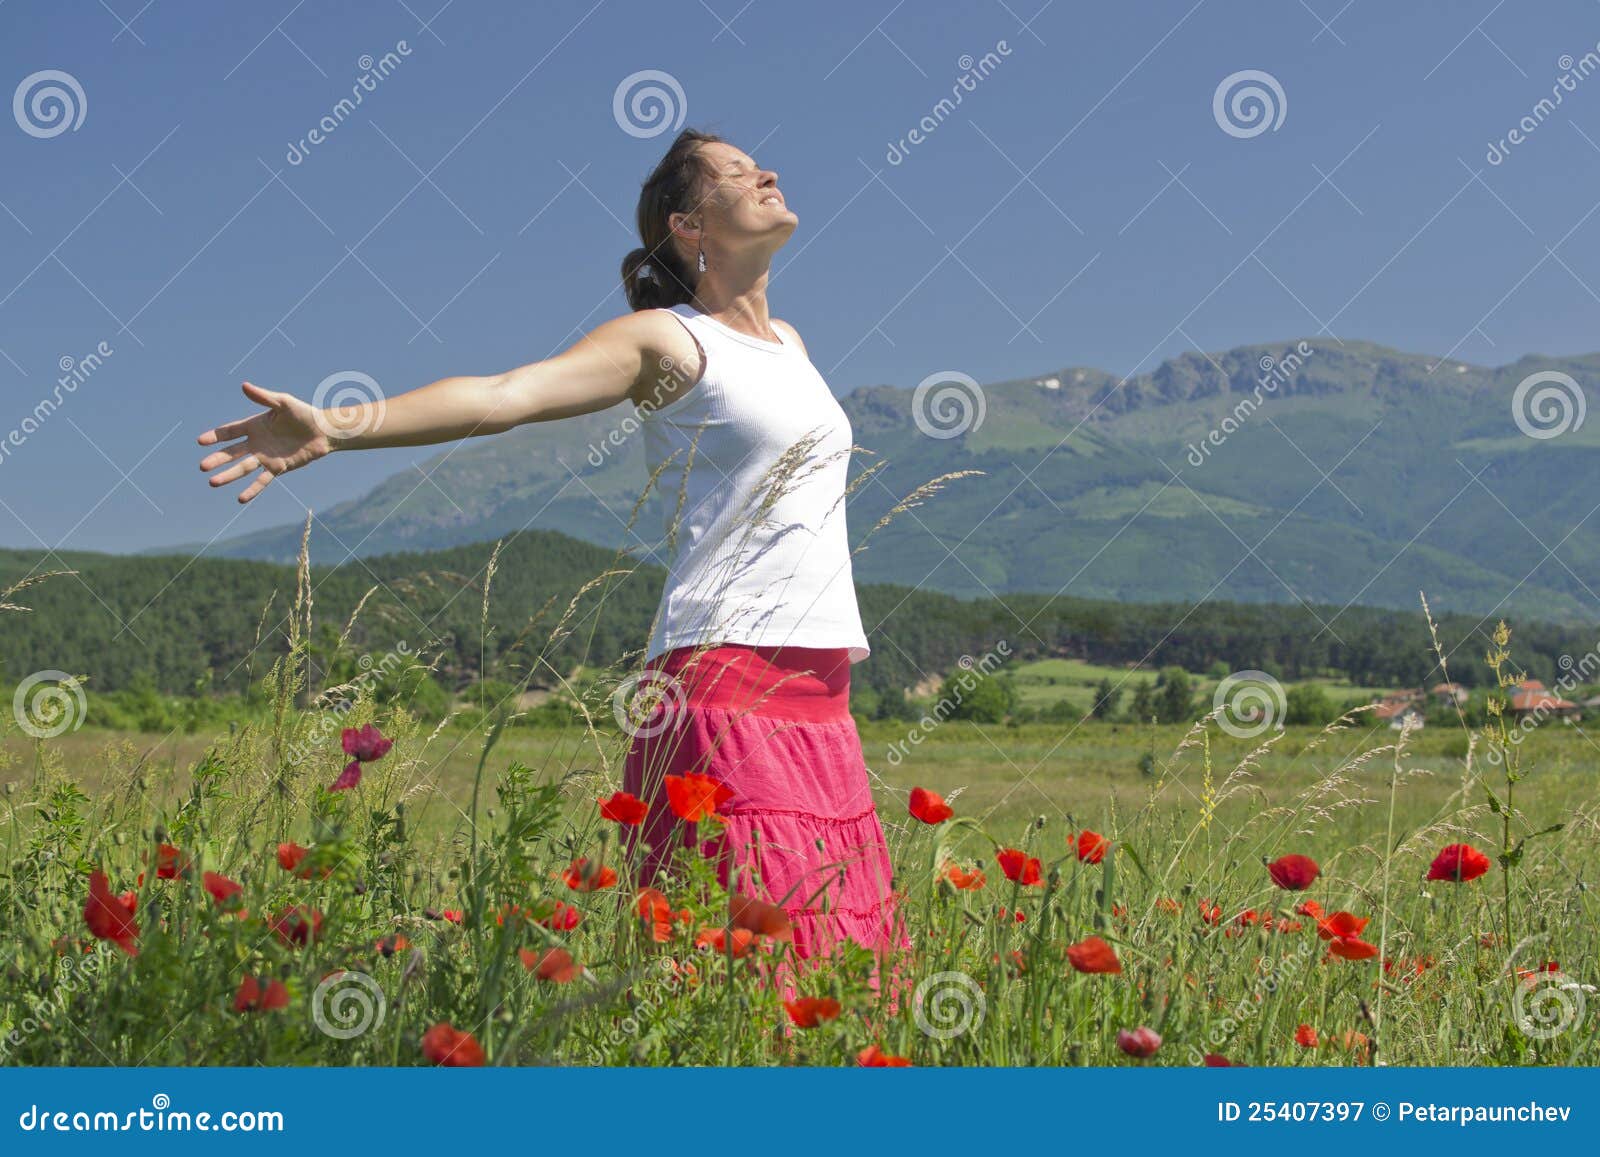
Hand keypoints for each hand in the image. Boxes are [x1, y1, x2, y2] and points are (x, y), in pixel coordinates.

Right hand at [197, 381, 333, 502]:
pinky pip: (263, 480)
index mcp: (254, 426)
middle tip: (202, 467)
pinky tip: (240, 499)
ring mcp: (266, 457)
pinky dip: (252, 489)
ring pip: (243, 468)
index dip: (215, 436)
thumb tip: (244, 386)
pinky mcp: (278, 467)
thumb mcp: (283, 403)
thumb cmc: (303, 413)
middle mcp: (256, 443)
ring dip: (228, 475)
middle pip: (232, 452)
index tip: (200, 441)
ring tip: (212, 483)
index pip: (230, 432)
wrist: (323, 431)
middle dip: (217, 460)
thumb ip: (263, 397)